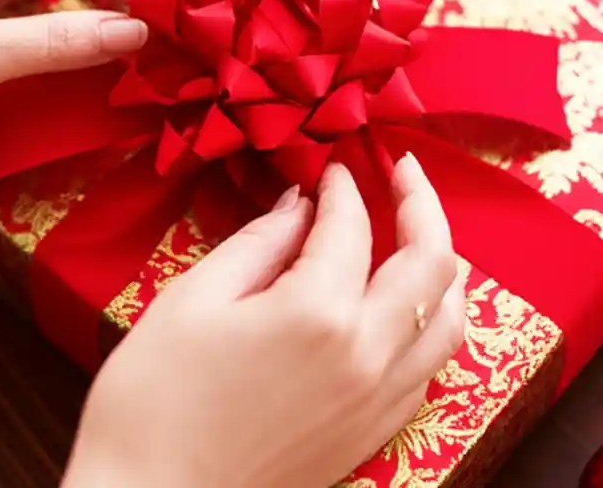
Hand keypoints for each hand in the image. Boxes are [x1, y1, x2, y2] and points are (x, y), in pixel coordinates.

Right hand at [63, 155, 466, 487]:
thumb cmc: (153, 402)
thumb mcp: (191, 301)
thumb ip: (257, 244)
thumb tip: (300, 206)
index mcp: (317, 313)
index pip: (352, 225)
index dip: (343, 186)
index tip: (330, 167)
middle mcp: (366, 355)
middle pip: (432, 262)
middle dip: (422, 203)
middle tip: (403, 170)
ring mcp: (378, 400)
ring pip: (450, 319)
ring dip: (444, 265)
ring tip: (423, 233)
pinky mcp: (373, 434)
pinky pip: (429, 368)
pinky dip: (432, 324)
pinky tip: (408, 309)